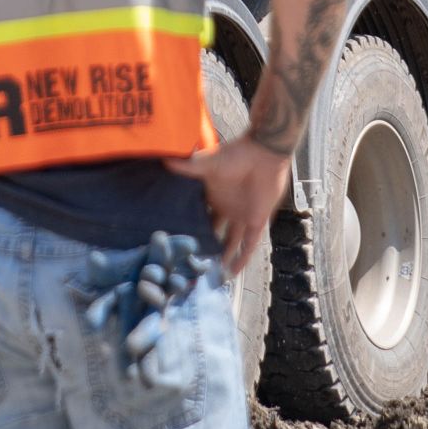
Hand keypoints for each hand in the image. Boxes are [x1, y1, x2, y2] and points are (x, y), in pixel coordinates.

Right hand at [167, 133, 291, 276]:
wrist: (264, 154)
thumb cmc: (236, 155)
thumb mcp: (209, 163)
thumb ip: (188, 166)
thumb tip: (163, 158)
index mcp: (213, 196)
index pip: (200, 216)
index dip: (191, 228)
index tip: (177, 242)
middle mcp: (226, 209)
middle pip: (214, 232)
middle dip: (206, 245)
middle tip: (192, 263)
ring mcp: (241, 217)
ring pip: (231, 242)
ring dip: (223, 256)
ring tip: (210, 274)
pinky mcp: (256, 223)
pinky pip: (248, 246)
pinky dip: (241, 260)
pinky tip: (232, 273)